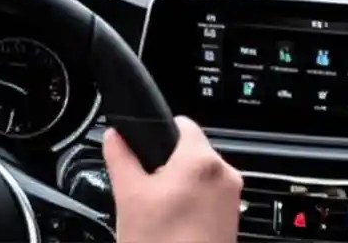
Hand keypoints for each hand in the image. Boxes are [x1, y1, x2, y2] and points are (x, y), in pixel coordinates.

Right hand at [103, 116, 241, 242]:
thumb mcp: (128, 196)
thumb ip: (120, 157)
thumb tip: (115, 137)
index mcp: (201, 160)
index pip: (180, 123)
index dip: (156, 133)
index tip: (142, 151)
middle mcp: (224, 175)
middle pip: (189, 150)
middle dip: (166, 164)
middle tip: (146, 189)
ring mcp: (231, 198)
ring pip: (198, 175)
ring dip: (178, 185)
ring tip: (158, 211)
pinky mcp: (232, 218)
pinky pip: (207, 196)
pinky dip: (190, 202)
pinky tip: (172, 224)